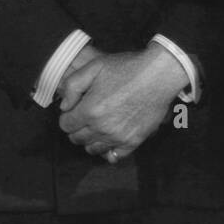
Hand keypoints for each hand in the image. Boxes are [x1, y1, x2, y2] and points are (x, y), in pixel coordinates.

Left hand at [57, 43, 186, 162]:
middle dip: (77, 128)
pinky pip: (114, 156)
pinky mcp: (133, 141)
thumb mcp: (94, 66)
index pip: (65, 125)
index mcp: (89, 110)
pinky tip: (110, 140)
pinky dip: (108, 151)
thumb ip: (73, 85)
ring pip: (93, 149)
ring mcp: (118, 137)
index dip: (67, 116)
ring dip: (90, 140)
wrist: (158, 76)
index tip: (75, 110)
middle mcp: (102, 128)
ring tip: (97, 127)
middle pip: (77, 139)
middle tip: (85, 117)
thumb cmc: (126, 68)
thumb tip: (64, 106)